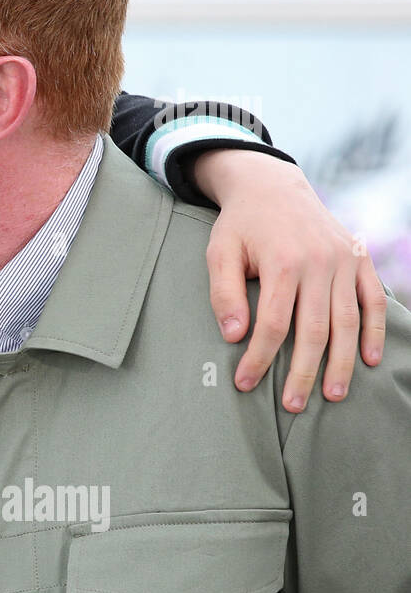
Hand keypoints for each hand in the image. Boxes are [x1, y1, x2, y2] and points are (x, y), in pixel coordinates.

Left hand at [194, 149, 386, 412]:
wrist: (271, 186)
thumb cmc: (240, 226)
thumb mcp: (219, 252)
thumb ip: (224, 292)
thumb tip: (233, 336)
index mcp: (283, 262)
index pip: (272, 325)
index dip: (259, 358)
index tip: (244, 383)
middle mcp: (320, 263)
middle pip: (314, 330)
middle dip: (304, 372)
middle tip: (294, 405)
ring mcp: (344, 261)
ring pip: (348, 322)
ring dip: (341, 362)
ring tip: (332, 396)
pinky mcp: (359, 259)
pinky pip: (373, 300)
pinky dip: (374, 331)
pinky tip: (369, 360)